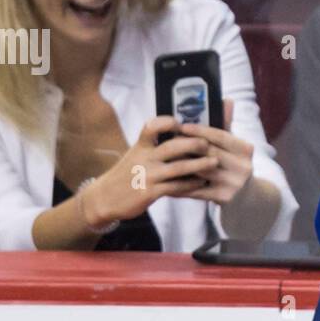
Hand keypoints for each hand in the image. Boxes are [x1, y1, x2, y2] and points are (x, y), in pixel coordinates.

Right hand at [82, 116, 218, 226]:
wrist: (105, 198)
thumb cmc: (126, 174)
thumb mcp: (135, 155)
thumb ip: (153, 146)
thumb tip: (178, 134)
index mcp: (140, 146)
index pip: (152, 127)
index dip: (167, 122)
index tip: (180, 122)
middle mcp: (144, 158)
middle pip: (172, 146)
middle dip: (193, 143)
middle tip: (208, 143)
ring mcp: (148, 175)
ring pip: (179, 168)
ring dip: (199, 164)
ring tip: (214, 162)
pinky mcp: (151, 192)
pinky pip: (176, 187)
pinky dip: (191, 184)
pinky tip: (202, 183)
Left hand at [176, 100, 256, 205]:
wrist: (248, 197)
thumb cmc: (235, 165)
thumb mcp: (235, 146)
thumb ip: (227, 125)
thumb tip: (226, 100)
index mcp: (246, 149)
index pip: (220, 135)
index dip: (200, 130)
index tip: (181, 126)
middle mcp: (243, 166)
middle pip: (208, 152)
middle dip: (186, 146)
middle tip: (167, 140)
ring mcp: (234, 183)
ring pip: (201, 170)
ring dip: (180, 164)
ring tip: (163, 158)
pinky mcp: (224, 198)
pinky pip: (197, 190)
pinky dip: (181, 185)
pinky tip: (167, 181)